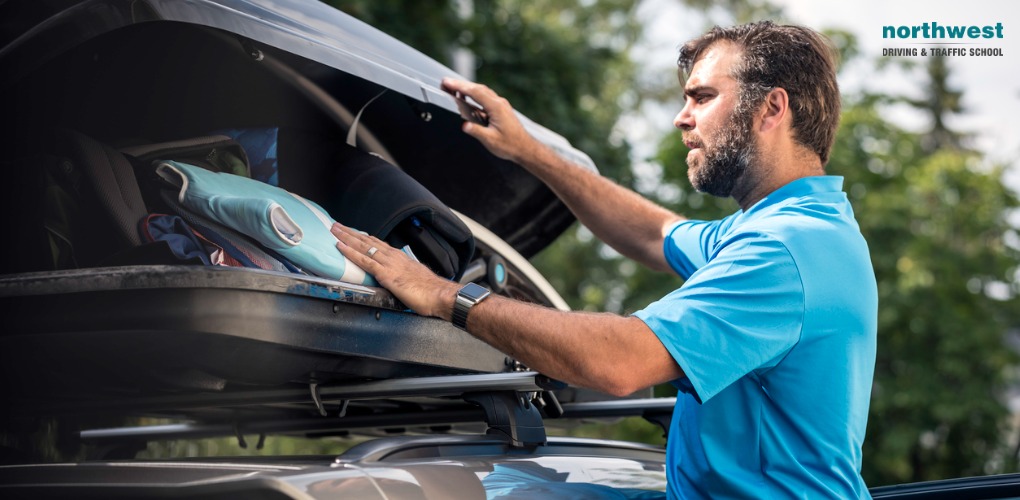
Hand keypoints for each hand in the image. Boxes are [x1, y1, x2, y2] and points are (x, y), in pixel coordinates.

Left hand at [331, 223, 458, 319]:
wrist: (440, 295)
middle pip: (368, 241)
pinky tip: (340, 247)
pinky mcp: (386, 274)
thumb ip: (404, 277)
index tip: (353, 233)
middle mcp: (393, 257)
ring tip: (334, 230)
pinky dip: (350, 252)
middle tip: (337, 226)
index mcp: (400, 258)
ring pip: (363, 246)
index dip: (364, 238)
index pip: (378, 244)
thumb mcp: (415, 280)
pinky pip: (364, 260)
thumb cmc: (431, 292)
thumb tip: (400, 281)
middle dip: (351, 233)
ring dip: (346, 237)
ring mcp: (389, 264)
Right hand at [441, 78, 539, 163]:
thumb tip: (464, 125)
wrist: (525, 148)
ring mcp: (501, 105)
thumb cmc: (510, 145)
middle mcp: (499, 103)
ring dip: (467, 88)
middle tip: (446, 83)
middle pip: (477, 88)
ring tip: (453, 88)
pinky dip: (474, 94)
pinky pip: (486, 97)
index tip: (447, 83)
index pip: (475, 92)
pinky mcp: (501, 109)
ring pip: (482, 91)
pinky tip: (468, 97)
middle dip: (460, 84)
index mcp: (496, 107)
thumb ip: (476, 131)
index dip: (459, 86)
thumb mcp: (490, 140)